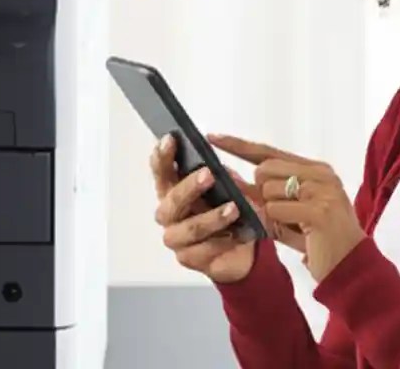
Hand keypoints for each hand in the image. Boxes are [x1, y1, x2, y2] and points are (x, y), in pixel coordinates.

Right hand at [150, 133, 255, 283]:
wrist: (239, 249)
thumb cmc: (225, 209)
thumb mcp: (224, 185)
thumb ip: (215, 173)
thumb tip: (213, 161)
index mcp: (171, 191)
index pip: (160, 171)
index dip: (162, 156)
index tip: (171, 139)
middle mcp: (168, 214)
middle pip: (172, 201)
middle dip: (190, 187)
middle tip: (209, 174)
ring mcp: (176, 238)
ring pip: (190, 228)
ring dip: (212, 218)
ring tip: (234, 209)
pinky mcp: (189, 259)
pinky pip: (205, 251)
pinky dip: (223, 241)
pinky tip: (237, 234)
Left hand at [209, 134, 365, 282]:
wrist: (350, 267)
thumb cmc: (317, 240)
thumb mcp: (287, 214)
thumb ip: (264, 197)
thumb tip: (231, 181)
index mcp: (314, 170)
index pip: (269, 152)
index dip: (239, 145)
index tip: (214, 137)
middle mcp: (320, 173)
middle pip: (264, 169)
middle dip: (261, 194)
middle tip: (281, 213)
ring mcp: (322, 189)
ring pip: (268, 189)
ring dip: (272, 212)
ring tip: (296, 225)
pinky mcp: (320, 209)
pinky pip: (276, 209)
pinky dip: (278, 222)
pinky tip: (300, 231)